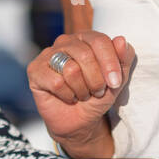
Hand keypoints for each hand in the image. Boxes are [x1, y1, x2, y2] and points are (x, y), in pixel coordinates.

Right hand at [27, 32, 135, 148]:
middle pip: (85, 55)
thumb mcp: (117, 80)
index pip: (99, 41)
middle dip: (96, 80)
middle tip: (97, 91)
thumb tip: (121, 40)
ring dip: (82, 89)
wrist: (80, 121)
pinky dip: (68, 95)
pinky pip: (57, 82)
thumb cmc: (97, 96)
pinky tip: (68, 97)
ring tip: (82, 94)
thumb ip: (123, 59)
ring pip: (71, 70)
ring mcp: (48, 54)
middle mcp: (65, 41)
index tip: (116, 83)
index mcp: (86, 38)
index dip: (110, 63)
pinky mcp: (35, 70)